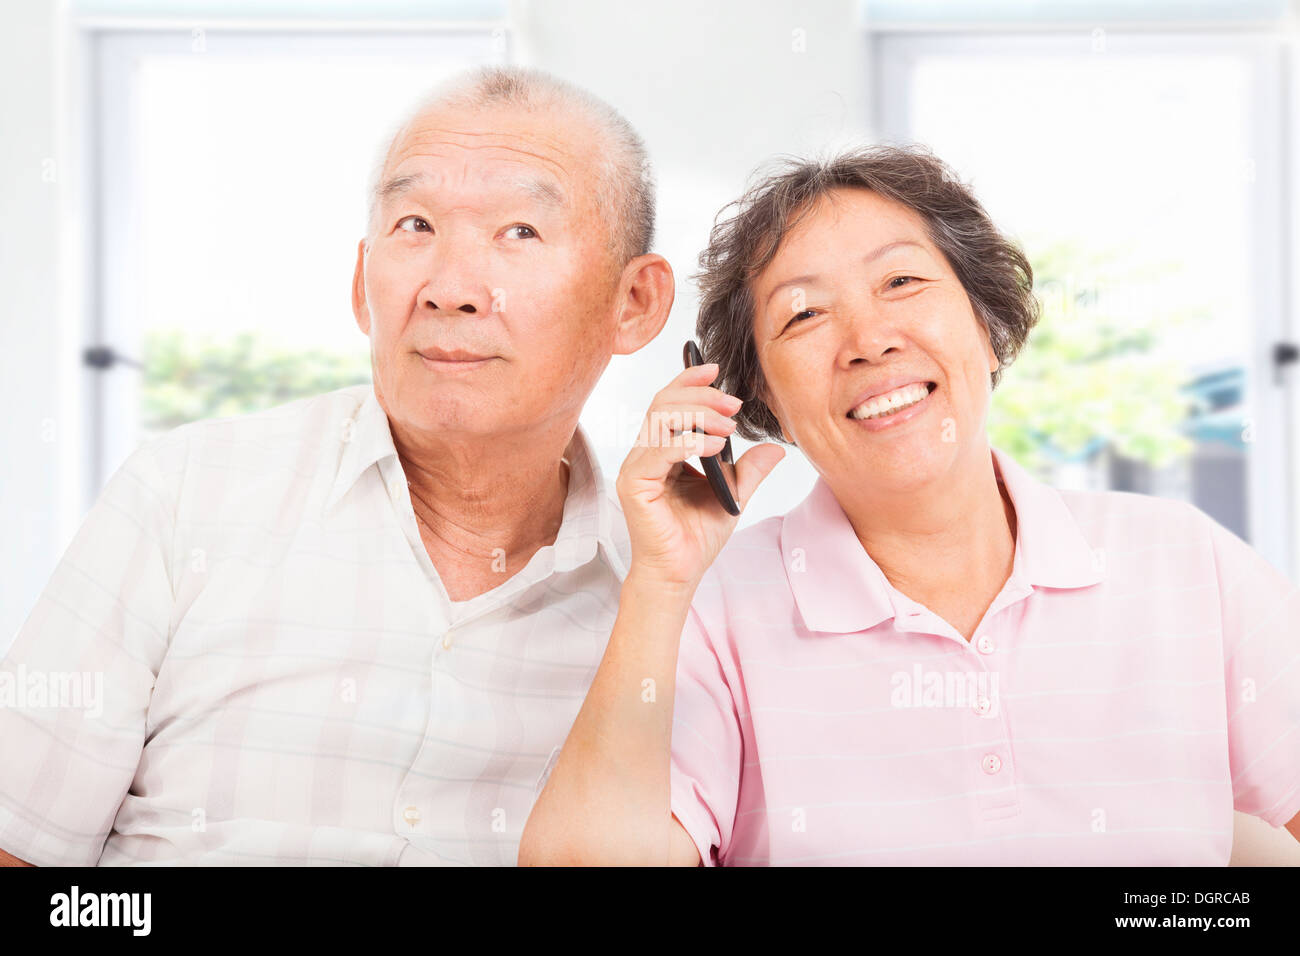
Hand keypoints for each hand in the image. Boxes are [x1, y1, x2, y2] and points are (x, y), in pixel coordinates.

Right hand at [615, 361, 785, 590]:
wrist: (680, 573)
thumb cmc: (697, 537)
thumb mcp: (733, 494)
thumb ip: (749, 470)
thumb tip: (776, 448)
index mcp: (662, 450)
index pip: (669, 402)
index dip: (690, 381)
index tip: (717, 370)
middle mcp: (644, 454)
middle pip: (663, 403)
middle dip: (701, 396)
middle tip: (733, 405)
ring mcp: (636, 468)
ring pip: (660, 420)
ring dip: (699, 416)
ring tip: (728, 428)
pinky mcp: (634, 484)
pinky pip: (659, 450)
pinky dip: (689, 442)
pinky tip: (715, 447)